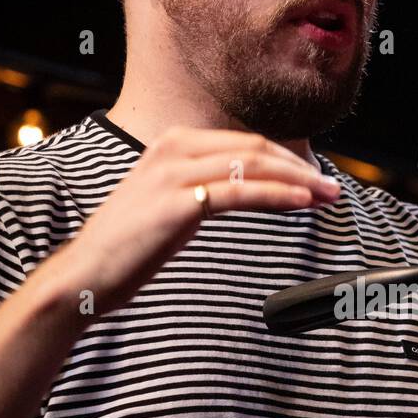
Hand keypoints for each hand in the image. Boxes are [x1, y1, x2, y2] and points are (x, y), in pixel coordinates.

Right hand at [52, 127, 340, 317]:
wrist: (84, 274)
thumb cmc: (128, 247)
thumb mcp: (171, 204)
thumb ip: (205, 188)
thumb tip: (250, 189)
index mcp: (174, 143)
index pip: (246, 143)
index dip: (288, 160)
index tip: (316, 179)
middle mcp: (174, 148)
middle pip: (256, 148)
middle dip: (301, 168)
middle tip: (333, 188)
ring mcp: (174, 172)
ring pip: (254, 165)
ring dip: (299, 181)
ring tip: (327, 196)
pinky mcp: (178, 203)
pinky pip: (241, 192)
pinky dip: (277, 195)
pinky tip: (302, 202)